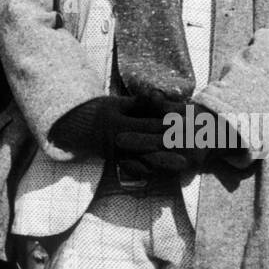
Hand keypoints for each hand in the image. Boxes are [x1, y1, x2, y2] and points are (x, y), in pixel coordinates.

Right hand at [49, 96, 187, 178]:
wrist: (76, 129)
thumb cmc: (100, 112)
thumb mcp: (117, 103)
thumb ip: (139, 102)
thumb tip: (158, 95)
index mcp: (118, 122)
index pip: (148, 124)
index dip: (169, 124)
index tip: (186, 124)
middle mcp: (116, 140)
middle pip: (149, 143)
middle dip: (172, 144)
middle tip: (193, 143)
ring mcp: (115, 153)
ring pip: (144, 159)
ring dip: (164, 162)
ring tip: (183, 163)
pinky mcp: (115, 162)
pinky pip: (134, 169)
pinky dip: (150, 170)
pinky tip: (164, 173)